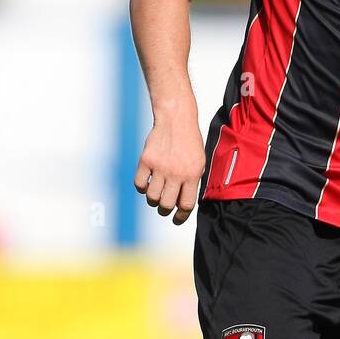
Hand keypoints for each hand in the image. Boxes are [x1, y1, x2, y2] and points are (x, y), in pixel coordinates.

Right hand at [134, 109, 205, 224]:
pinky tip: (147, 182)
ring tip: (156, 193)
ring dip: (153, 199)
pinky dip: (142, 187)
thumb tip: (184, 204)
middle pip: (166, 204)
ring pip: (152, 197)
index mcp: (192, 175)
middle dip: (165, 209)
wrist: (176, 119)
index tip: (177, 219)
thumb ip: (193, 182)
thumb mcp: (200, 162)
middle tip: (164, 206)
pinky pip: (139, 184)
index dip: (181, 216)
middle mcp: (176, 173)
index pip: (185, 205)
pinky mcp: (146, 160)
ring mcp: (159, 167)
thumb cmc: (190, 142)